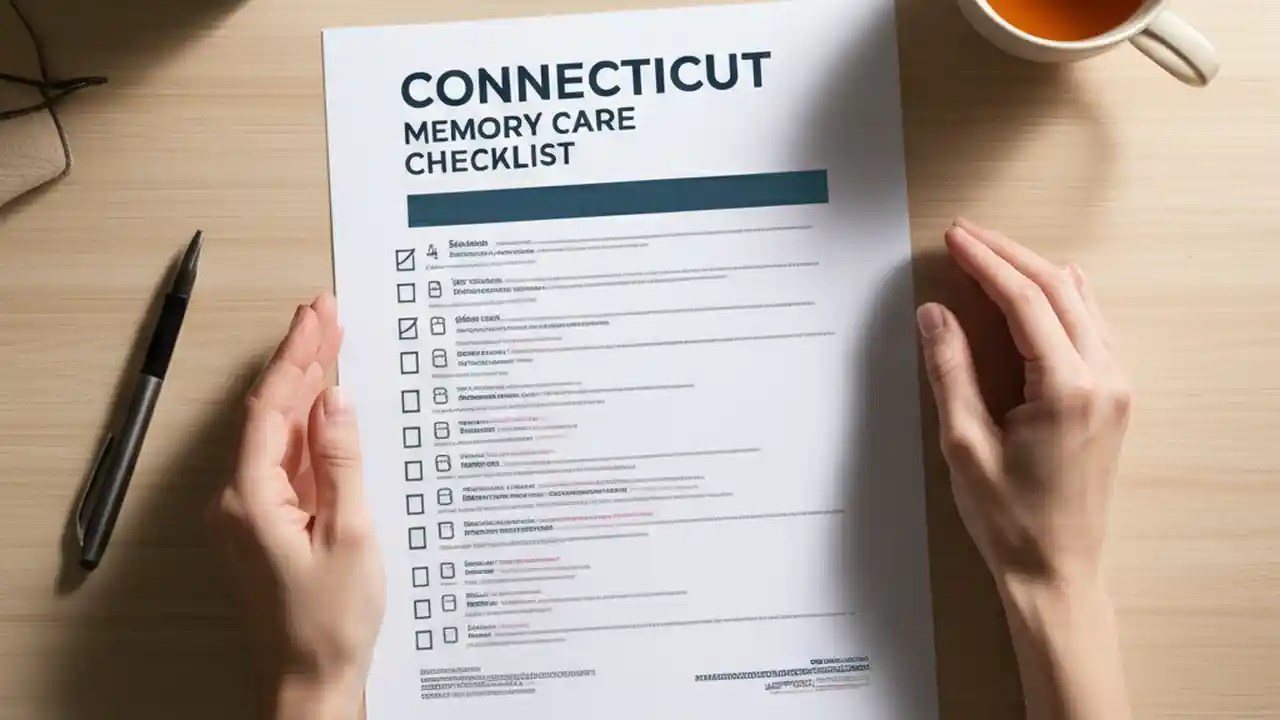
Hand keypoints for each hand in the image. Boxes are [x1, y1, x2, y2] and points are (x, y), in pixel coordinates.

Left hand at [211, 293, 385, 719]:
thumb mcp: (350, 535)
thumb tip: (336, 404)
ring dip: (305, 389)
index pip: (272, 408)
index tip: (318, 315)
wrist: (310, 680)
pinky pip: (287, 462)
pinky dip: (308, 429)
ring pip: (278, 434)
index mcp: (252, 498)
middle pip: (270, 413)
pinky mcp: (268, 524)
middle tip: (326, 312)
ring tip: (329, 340)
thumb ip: (341, 463)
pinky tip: (326, 406)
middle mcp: (240, 499)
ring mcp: (252, 511)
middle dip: (299, 359)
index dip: (296, 356)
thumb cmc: (330, 621)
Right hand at [917, 219, 1131, 718]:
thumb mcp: (964, 444)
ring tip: (991, 255)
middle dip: (1010, 255)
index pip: (1025, 301)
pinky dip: (1058, 298)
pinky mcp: (1114, 398)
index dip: (986, 263)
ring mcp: (1116, 387)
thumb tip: (935, 314)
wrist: (1055, 570)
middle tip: (966, 235)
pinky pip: (1091, 326)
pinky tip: (1031, 295)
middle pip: (1059, 289)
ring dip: (1036, 271)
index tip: (955, 240)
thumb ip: (950, 371)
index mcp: (1068, 389)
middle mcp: (1104, 379)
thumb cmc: (1009, 519)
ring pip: (1081, 302)